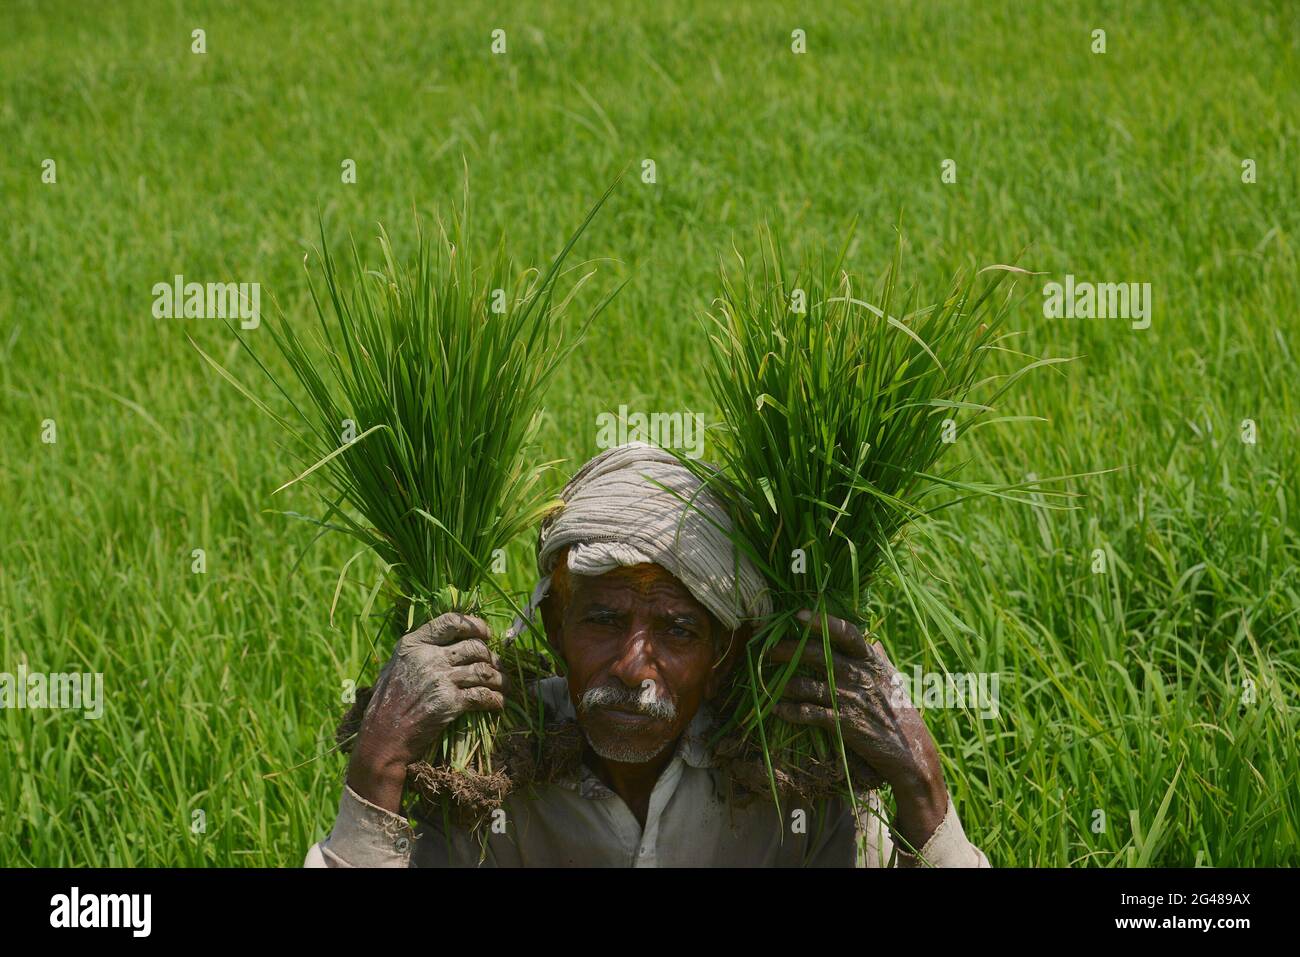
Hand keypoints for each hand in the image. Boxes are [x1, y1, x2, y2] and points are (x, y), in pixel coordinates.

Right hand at [346, 613, 505, 811]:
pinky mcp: (450, 703)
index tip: (486, 633)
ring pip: (483, 670)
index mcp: (413, 644)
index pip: (451, 621)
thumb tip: (447, 643)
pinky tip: (499, 703)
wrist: (382, 739)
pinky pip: (483, 695)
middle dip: (491, 656)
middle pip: (474, 646)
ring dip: (499, 678)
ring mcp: (440, 679)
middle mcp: (428, 657)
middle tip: (496, 665)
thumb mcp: (394, 667)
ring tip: (504, 684)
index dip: (475, 625)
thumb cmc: (385, 705)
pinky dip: (496, 699)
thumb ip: (417, 652)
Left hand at [772, 609, 947, 850]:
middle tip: (769, 651)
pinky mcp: (843, 723)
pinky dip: (790, 711)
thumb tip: (872, 639)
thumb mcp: (893, 681)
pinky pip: (808, 713)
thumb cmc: (900, 713)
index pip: (847, 633)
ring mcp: (850, 699)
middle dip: (788, 650)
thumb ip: (878, 659)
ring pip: (806, 684)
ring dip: (783, 684)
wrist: (911, 752)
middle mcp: (859, 676)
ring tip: (770, 685)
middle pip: (816, 654)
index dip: (822, 622)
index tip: (799, 615)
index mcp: (872, 662)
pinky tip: (778, 710)